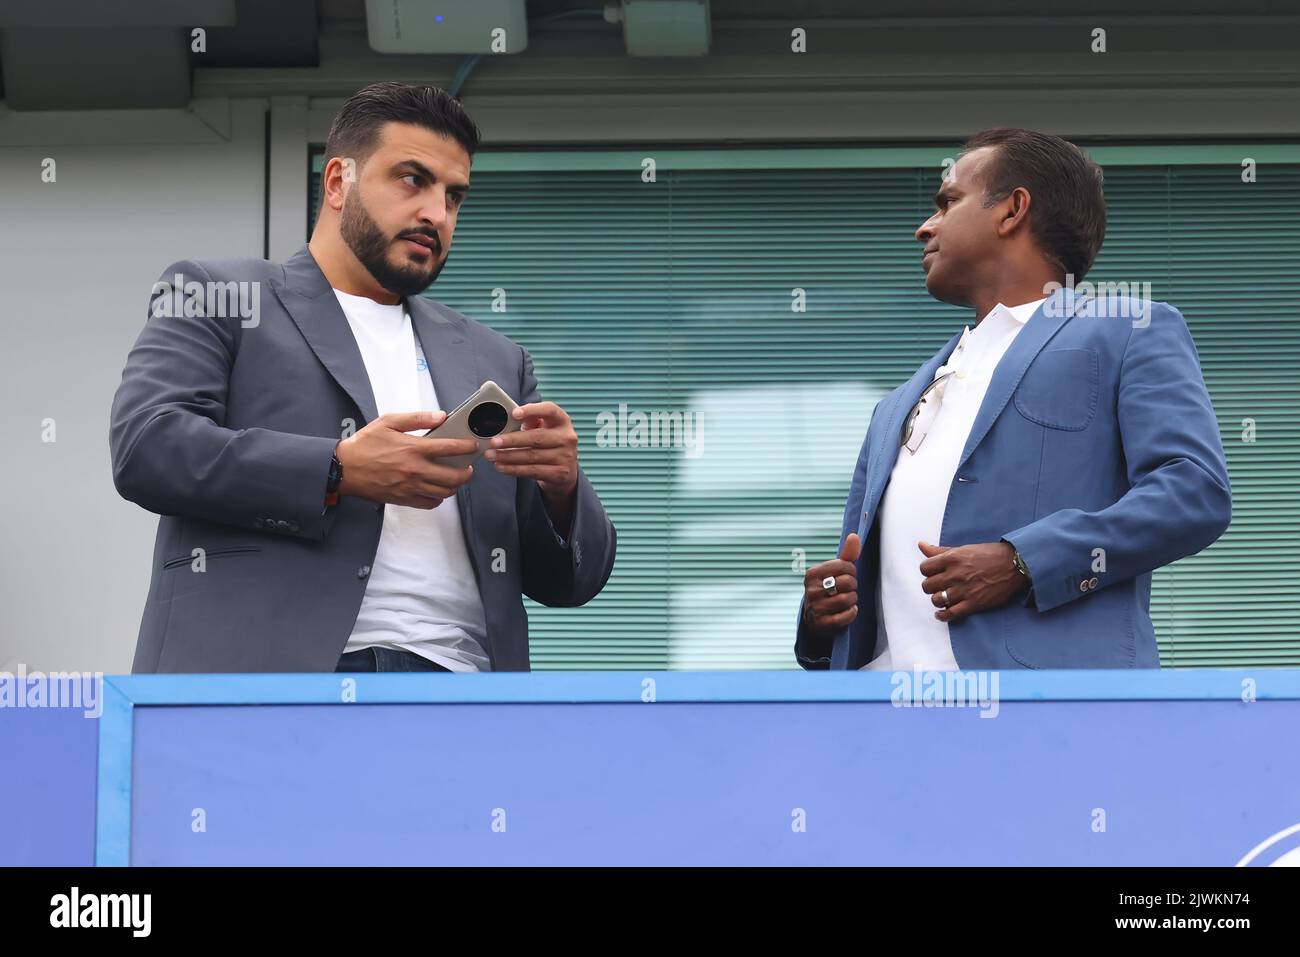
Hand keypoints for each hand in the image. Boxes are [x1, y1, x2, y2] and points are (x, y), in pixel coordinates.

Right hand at [335, 411, 478, 508]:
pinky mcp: (403, 499)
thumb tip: (441, 416)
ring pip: (444, 492)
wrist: (343, 468)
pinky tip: (437, 490)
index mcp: (413, 448)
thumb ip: (417, 418)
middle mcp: (415, 470)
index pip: (450, 448)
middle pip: (453, 476)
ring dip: (455, 486)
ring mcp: (410, 487)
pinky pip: (430, 503)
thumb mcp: (388, 422)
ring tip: (455, 478)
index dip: (467, 447)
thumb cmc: (364, 444)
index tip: (473, 446)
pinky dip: (438, 498)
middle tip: (468, 467)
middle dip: (467, 472)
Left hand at [484, 400, 578, 512]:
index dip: (532, 410)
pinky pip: (532, 471)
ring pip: (531, 456)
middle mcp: (567, 438)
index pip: (550, 410)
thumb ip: (530, 420)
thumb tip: (507, 418)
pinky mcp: (560, 474)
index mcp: (562, 421)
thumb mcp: (543, 428)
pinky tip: (500, 466)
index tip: (514, 414)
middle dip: (512, 440)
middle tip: (493, 441)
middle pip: (536, 437)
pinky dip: (513, 469)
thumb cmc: (548, 443)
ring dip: (508, 456)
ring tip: (491, 455)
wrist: (566, 470)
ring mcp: (565, 457)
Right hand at [802, 533, 860, 635]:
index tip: (847, 576)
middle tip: (848, 589)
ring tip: (848, 600)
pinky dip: (851, 613)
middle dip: (853, 586)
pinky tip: (848, 611)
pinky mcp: (822, 624)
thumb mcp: (836, 572)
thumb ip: (847, 555)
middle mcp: (811, 590)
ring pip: (847, 599)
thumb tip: (854, 536)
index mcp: (813, 573)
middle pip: (847, 582)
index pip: (845, 566)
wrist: (815, 618)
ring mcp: (815, 608)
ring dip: (853, 600)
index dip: (852, 571)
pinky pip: (845, 616)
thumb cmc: (829, 590)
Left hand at [918, 540, 1028, 622]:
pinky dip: (942, 616)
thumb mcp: (964, 549)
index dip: (927, 572)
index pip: (924, 568)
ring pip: (936, 600)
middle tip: (938, 586)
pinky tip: (941, 613)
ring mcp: (964, 590)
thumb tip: (921, 545)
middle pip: (927, 586)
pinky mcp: (973, 603)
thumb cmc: (990, 555)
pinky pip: (950, 614)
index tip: (934, 573)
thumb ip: (941, 550)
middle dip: (930, 587)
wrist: (1016, 565)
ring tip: (943, 598)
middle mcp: (955, 574)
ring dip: (937, 600)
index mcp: (952, 558)